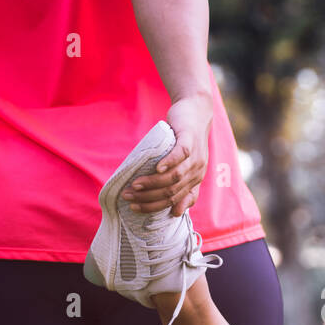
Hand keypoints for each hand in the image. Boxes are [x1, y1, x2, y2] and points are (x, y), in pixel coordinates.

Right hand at [123, 92, 214, 217]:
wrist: (196, 112)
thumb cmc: (186, 140)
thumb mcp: (185, 165)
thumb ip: (180, 186)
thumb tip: (174, 212)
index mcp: (194, 182)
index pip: (174, 202)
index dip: (153, 207)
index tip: (134, 208)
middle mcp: (197, 173)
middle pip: (171, 192)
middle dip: (147, 198)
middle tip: (127, 196)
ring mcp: (195, 157)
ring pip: (174, 177)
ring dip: (152, 183)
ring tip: (134, 185)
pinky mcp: (190, 140)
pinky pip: (181, 155)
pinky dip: (169, 163)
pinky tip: (157, 168)